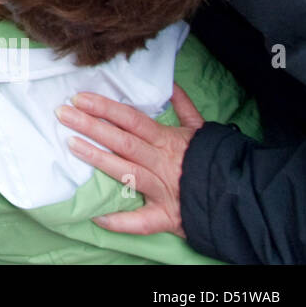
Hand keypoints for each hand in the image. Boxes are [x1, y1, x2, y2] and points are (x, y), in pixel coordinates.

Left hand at [57, 84, 204, 237]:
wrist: (243, 195)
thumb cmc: (217, 159)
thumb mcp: (202, 129)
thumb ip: (184, 106)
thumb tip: (171, 85)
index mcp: (168, 141)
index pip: (131, 120)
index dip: (105, 108)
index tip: (80, 98)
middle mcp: (162, 163)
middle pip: (122, 141)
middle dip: (91, 126)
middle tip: (62, 113)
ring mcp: (164, 190)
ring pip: (127, 172)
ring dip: (98, 159)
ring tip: (72, 144)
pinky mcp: (168, 217)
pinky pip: (143, 221)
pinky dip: (121, 221)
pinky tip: (97, 216)